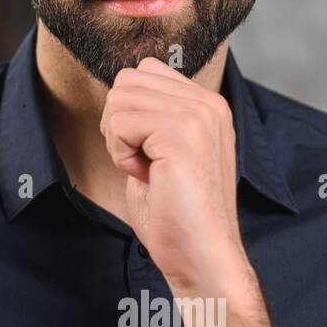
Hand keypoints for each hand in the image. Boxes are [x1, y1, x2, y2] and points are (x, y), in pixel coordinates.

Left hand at [98, 56, 243, 291]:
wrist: (201, 256)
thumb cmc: (176, 214)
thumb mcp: (162, 152)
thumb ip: (150, 117)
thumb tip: (118, 93)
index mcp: (207, 105)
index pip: (143, 71)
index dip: (128, 112)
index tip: (148, 150)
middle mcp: (207, 103)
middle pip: (126, 81)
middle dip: (118, 123)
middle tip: (143, 161)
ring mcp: (198, 115)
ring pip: (119, 99)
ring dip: (118, 140)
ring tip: (147, 170)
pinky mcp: (182, 133)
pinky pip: (120, 123)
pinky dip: (121, 154)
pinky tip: (147, 176)